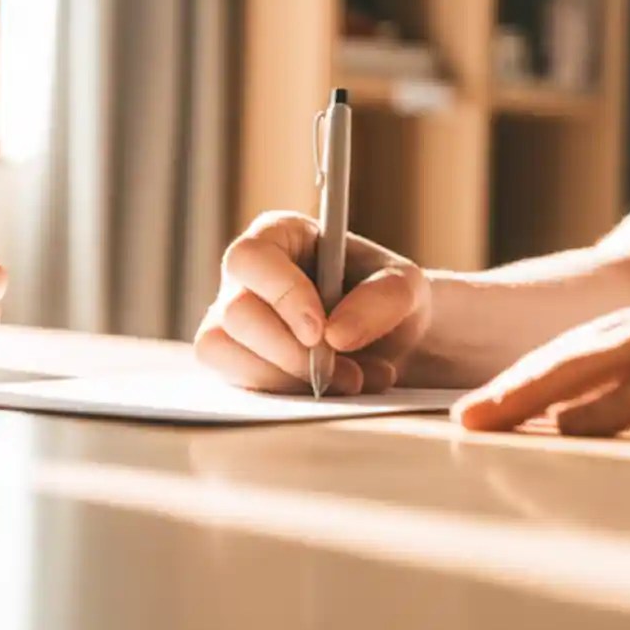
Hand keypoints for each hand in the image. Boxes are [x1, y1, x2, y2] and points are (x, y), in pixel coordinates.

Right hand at [194, 212, 430, 394]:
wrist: (389, 342)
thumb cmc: (387, 300)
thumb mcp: (405, 287)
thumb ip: (381, 299)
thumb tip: (335, 335)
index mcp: (278, 236)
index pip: (252, 257)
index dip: (281, 294)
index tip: (320, 331)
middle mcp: (245, 276)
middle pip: (235, 312)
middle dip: (290, 351)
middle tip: (346, 370)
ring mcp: (231, 319)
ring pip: (224, 350)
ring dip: (290, 378)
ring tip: (351, 380)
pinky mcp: (234, 360)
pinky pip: (237, 380)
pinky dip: (285, 393)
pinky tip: (328, 389)